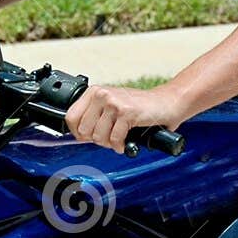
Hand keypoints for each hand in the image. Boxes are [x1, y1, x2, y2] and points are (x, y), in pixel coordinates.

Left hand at [65, 83, 186, 154]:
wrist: (166, 102)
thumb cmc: (139, 107)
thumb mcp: (111, 106)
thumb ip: (93, 116)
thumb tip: (77, 135)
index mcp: (94, 92)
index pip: (71, 118)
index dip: (79, 133)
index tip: (90, 136)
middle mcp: (102, 94)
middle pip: (84, 130)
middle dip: (97, 139)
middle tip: (110, 137)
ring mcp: (114, 102)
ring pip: (99, 136)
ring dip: (110, 143)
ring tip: (120, 137)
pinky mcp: (127, 113)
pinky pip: (115, 139)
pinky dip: (121, 146)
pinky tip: (127, 141)